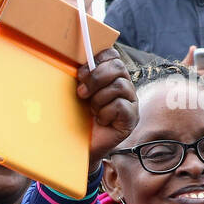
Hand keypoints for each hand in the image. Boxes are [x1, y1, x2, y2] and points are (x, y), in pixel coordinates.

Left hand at [75, 47, 136, 169]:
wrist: (76, 148)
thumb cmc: (75, 119)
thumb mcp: (74, 95)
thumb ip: (79, 77)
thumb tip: (71, 60)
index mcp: (110, 77)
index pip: (112, 55)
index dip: (98, 59)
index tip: (81, 72)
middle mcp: (124, 87)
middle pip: (118, 67)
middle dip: (96, 78)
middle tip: (81, 93)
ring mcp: (130, 103)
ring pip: (120, 86)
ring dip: (99, 98)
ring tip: (92, 111)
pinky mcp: (131, 119)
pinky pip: (121, 106)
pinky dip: (105, 113)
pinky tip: (101, 121)